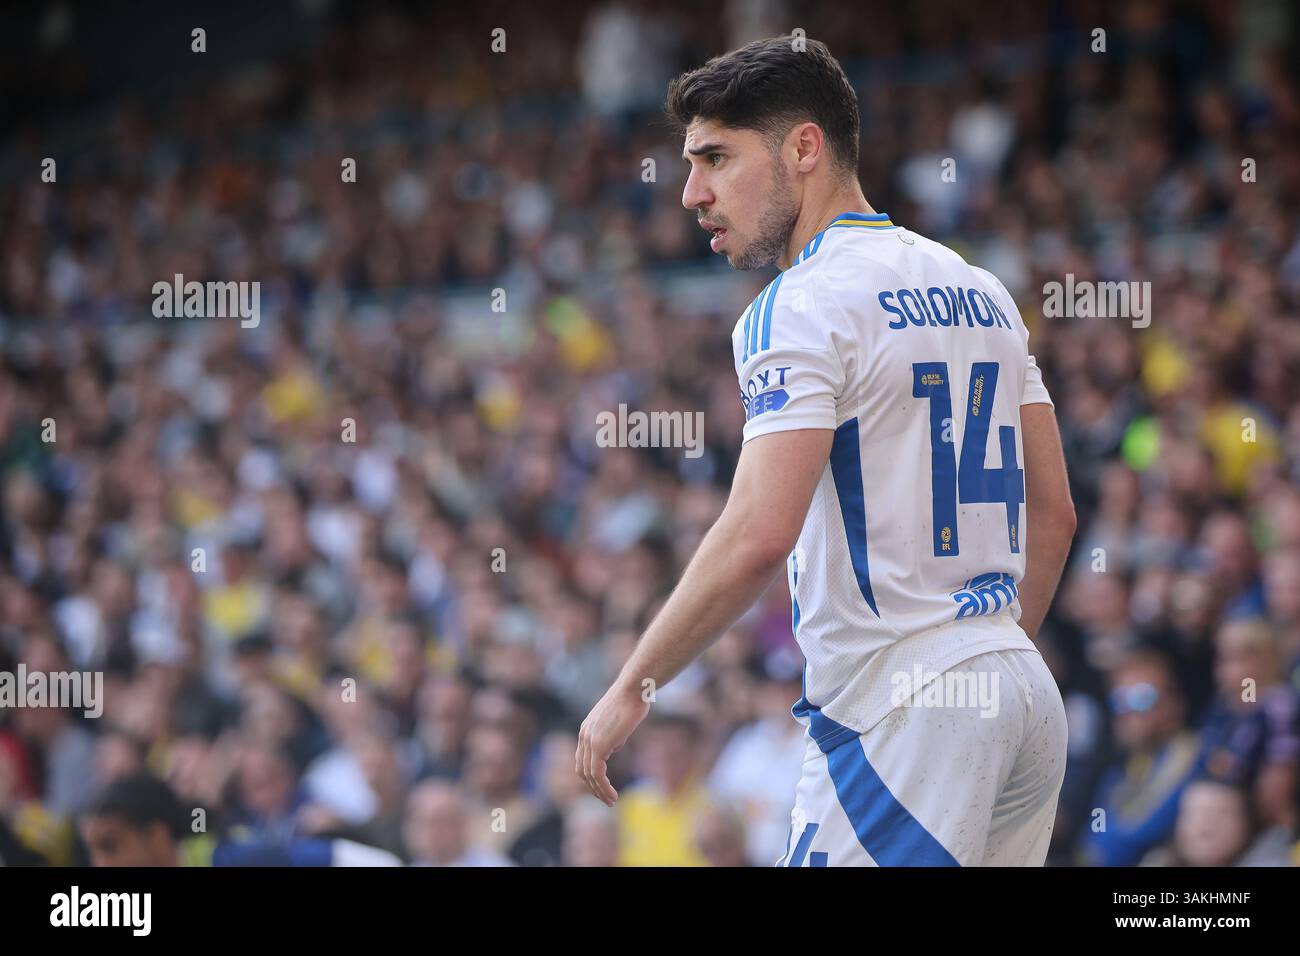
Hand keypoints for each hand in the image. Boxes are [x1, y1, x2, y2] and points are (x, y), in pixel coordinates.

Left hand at [576, 677, 650, 805]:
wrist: (633, 689)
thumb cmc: (631, 700)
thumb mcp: (618, 722)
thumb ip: (613, 736)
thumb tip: (614, 747)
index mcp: (587, 730)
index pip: (582, 760)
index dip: (591, 777)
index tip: (603, 787)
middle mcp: (584, 736)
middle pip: (582, 771)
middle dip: (593, 788)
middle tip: (607, 799)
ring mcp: (589, 740)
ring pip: (588, 775)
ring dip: (599, 792)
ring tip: (611, 801)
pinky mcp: (599, 745)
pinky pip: (597, 773)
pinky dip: (603, 787)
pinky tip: (613, 795)